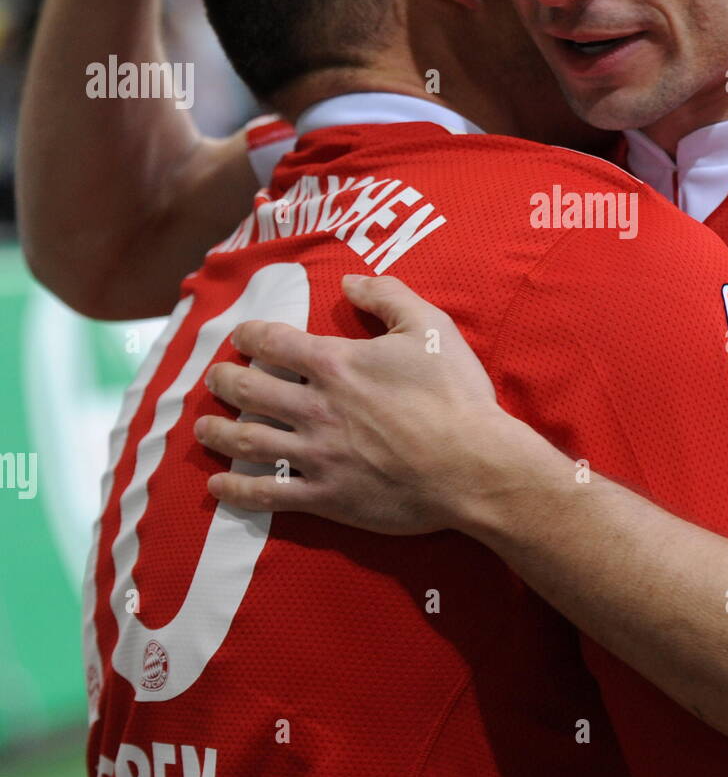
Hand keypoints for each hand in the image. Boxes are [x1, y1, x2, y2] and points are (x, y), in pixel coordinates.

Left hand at [194, 273, 526, 534]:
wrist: (474, 466)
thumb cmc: (455, 395)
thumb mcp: (430, 327)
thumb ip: (387, 295)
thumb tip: (349, 280)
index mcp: (336, 364)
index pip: (273, 342)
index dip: (250, 336)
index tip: (241, 336)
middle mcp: (315, 408)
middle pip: (249, 390)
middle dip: (223, 380)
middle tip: (215, 377)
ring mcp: (317, 455)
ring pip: (248, 441)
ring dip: (218, 431)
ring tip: (203, 425)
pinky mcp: (326, 496)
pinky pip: (268, 494)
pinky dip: (237, 489)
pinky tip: (219, 485)